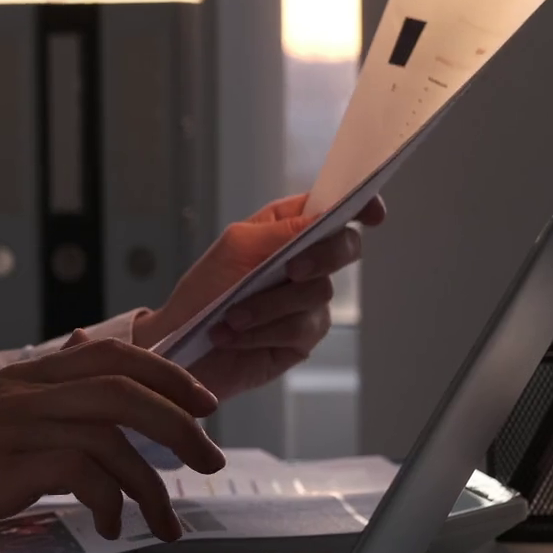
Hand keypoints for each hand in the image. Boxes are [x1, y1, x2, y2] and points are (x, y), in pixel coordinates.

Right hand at [0, 334, 225, 552]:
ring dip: (158, 475)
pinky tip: (111, 528)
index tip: (198, 401)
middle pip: (126, 380)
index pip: (107, 353)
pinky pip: (90, 470)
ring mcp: (15, 423)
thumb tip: (76, 432)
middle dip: (181, 417)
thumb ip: (24, 420)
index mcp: (14, 379)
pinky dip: (115, 503)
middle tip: (208, 454)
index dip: (164, 372)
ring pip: (118, 425)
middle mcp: (19, 389)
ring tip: (168, 516)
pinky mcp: (9, 463)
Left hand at [140, 194, 384, 400]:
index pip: (334, 210)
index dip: (360, 206)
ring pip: (318, 293)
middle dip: (321, 257)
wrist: (180, 346)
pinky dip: (263, 330)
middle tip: (290, 270)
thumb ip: (281, 229)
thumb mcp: (236, 247)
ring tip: (231, 316)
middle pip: (344, 248)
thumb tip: (324, 216)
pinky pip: (300, 328)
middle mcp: (304, 262)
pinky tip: (233, 336)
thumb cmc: (203, 290)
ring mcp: (306, 302)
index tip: (372, 214)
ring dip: (269, 305)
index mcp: (288, 229)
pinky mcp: (300, 338)